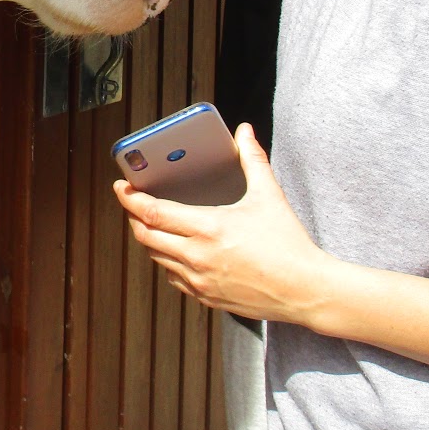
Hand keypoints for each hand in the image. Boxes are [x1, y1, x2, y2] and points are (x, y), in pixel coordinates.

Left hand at [114, 123, 333, 325]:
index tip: (122, 187)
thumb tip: (245, 131)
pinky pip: (174, 278)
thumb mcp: (269, 196)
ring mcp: (200, 280)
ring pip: (157, 258)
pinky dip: (168, 262)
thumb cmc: (289, 244)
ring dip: (150, 240)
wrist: (306, 290)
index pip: (152, 212)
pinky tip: (178, 251)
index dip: (130, 199)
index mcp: (208, 228)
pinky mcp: (207, 298)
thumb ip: (253, 160)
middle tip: (134, 203)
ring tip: (153, 224)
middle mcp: (197, 256)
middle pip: (146, 236)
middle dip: (134, 218)